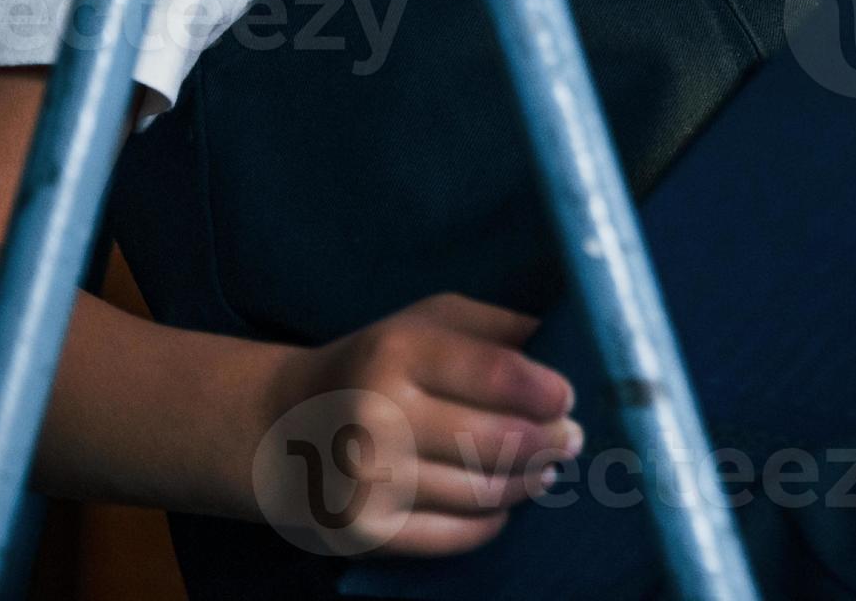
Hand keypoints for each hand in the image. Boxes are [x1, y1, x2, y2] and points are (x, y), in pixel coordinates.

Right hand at [248, 291, 584, 556]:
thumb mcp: (423, 320)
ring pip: (484, 492)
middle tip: (572, 438)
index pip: (498, 374)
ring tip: (547, 468)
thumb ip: (493, 325)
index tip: (567, 397)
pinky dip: (492, 521)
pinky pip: (455, 535)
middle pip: (499, 440)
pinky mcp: (366, 532)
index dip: (547, 391)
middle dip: (551, 441)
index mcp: (398, 351)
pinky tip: (506, 503)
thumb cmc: (376, 363)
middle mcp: (379, 416)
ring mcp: (370, 481)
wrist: (283, 426)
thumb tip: (568, 338)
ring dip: (530, 481)